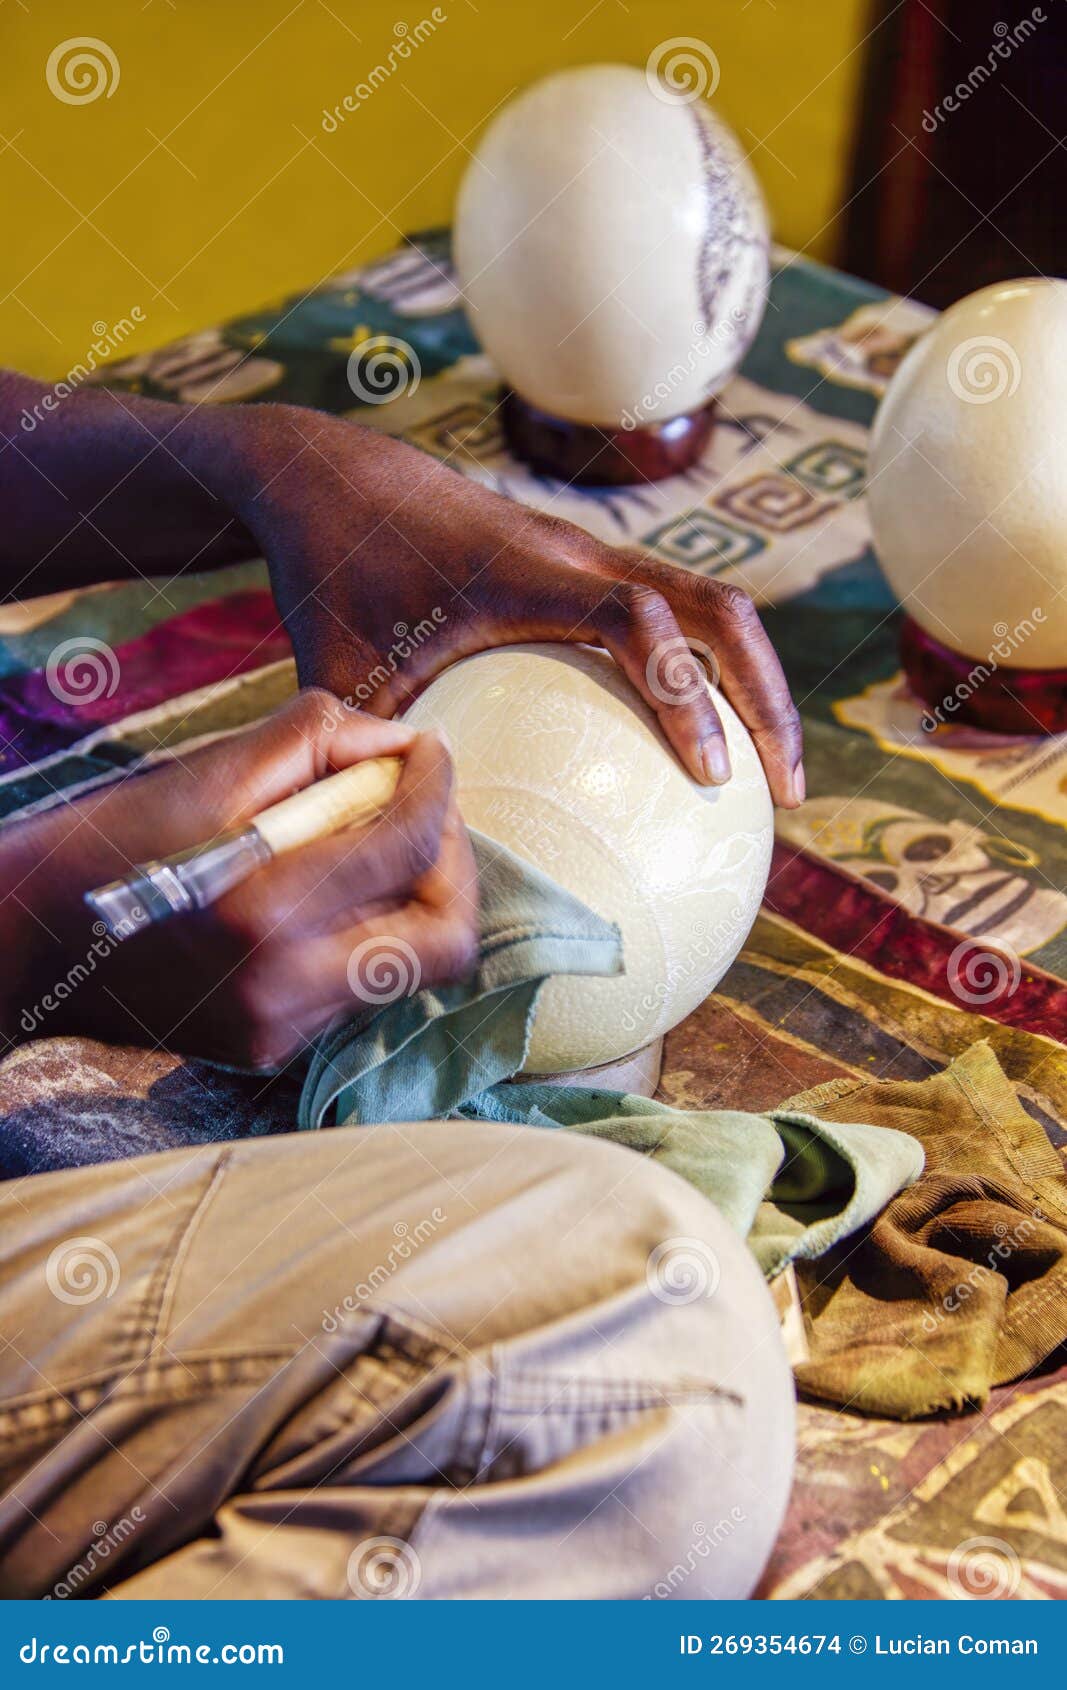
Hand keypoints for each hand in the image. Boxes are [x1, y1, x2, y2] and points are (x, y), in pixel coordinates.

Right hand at [0, 692, 477, 1068]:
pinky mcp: (269, 1051)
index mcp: (262, 908)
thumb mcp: (203, 773)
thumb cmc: (102, 843)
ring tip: (362, 844)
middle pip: (446, 940)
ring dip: (409, 898)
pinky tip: (314, 895)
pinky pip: (357, 989)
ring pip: (410, 968)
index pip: (409, 847)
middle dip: (451, 865)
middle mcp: (283, 986)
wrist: (19, 944)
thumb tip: (400, 747)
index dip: (436, 787)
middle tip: (418, 813)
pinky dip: (360, 931)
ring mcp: (280, 1031)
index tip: (430, 753)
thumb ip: (316, 743)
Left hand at [228, 409, 804, 805]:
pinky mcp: (584, 566)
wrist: (331, 478)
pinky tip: (694, 750)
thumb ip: (380, 755)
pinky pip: (674, 612)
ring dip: (751, 682)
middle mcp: (576, 555)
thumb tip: (422, 860)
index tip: (713, 776)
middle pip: (719, 607)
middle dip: (767, 695)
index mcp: (523, 574)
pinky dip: (703, 673)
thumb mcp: (340, 670)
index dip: (687, 693)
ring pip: (711, 604)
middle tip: (787, 793)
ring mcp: (588, 554)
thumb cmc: (331, 577)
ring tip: (767, 780)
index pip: (639, 620)